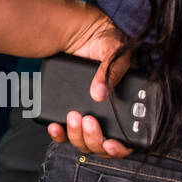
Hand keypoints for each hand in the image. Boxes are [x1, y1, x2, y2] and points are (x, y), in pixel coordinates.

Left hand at [46, 18, 133, 158]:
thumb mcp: (116, 55)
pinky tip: (55, 125)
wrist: (85, 33)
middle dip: (94, 139)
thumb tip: (100, 93)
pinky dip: (59, 133)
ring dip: (77, 136)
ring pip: (84, 142)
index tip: (111, 143)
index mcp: (126, 108)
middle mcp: (108, 118)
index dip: (119, 148)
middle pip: (102, 145)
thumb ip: (111, 72)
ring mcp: (88, 117)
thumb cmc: (109, 44)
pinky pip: (65, 132)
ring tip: (73, 116)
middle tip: (88, 121)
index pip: (125, 141)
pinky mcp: (71, 113)